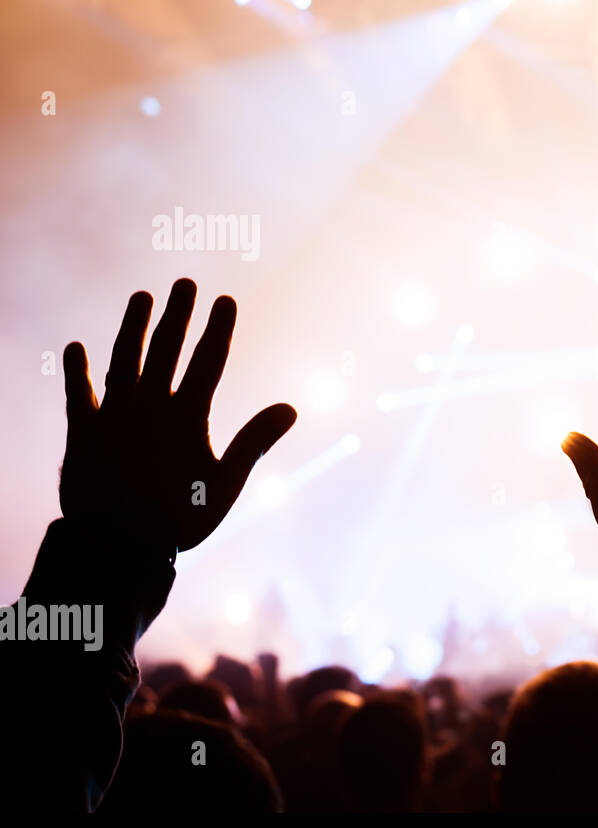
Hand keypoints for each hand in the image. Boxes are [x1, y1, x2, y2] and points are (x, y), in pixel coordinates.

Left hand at [59, 278, 296, 552]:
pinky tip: (76, 347)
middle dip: (177, 314)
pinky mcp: (82, 432)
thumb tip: (291, 408)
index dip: (218, 329)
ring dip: (132, 327)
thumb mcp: (225, 484)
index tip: (225, 300)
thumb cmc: (178, 519)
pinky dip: (77, 370)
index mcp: (186, 418)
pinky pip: (78, 394)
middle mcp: (148, 407)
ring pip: (124, 360)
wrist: (115, 544)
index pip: (207, 362)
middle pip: (165, 350)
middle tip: (185, 282)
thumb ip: (255, 441)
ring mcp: (112, 416)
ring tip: (141, 298)